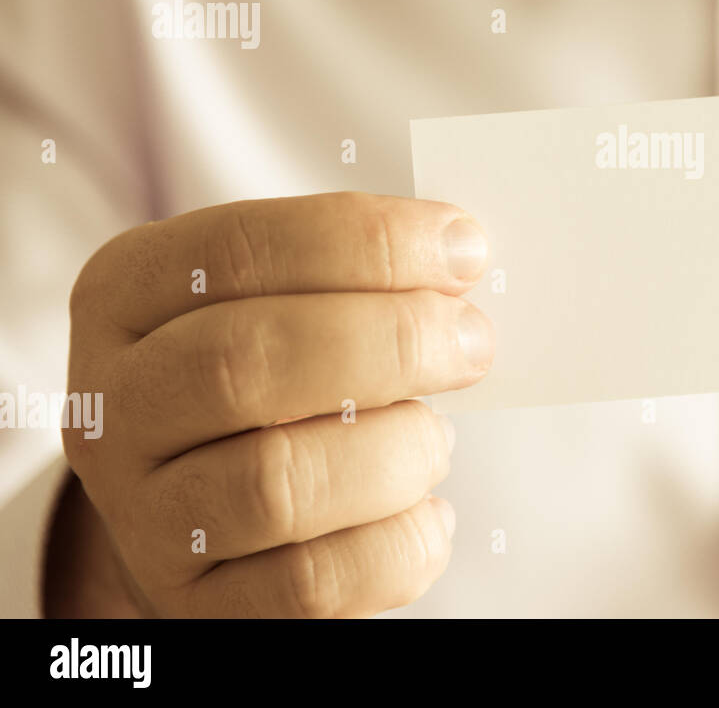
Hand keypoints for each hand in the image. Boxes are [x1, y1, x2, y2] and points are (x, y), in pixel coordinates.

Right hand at [48, 192, 492, 616]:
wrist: (203, 503)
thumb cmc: (270, 372)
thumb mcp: (282, 295)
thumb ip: (351, 271)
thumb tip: (457, 258)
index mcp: (127, 296)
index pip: (236, 249)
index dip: (365, 244)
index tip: (464, 250)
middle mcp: (116, 407)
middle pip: (244, 361)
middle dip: (390, 342)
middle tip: (472, 342)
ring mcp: (147, 517)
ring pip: (277, 483)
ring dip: (394, 452)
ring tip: (435, 439)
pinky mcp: (201, 604)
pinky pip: (313, 583)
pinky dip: (397, 543)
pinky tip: (426, 512)